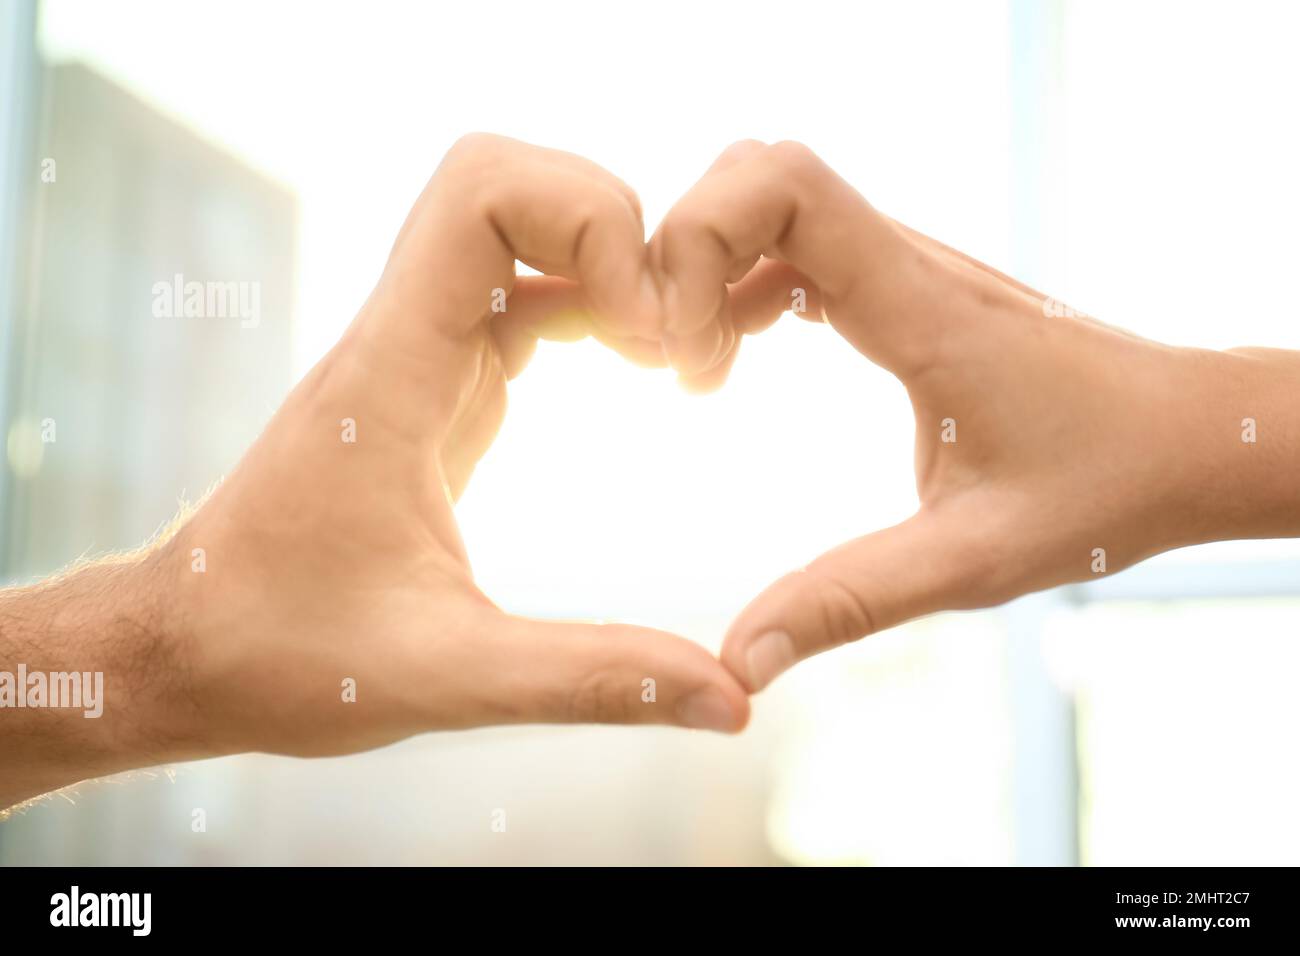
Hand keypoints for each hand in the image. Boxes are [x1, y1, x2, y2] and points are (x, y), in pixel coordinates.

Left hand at [155, 134, 748, 760]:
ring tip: (669, 357)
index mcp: (392, 378)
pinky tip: (634, 368)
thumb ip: (591, 682)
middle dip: (611, 227)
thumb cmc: (280, 658)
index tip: (649, 337)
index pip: (480, 199)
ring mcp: (413, 357)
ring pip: (515, 234)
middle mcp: (399, 342)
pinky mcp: (428, 387)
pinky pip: (518, 298)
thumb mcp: (446, 680)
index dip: (588, 223)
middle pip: (507, 185)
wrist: (184, 651)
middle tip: (670, 338)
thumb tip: (731, 702)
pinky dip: (588, 305)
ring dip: (605, 265)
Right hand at [651, 140, 1299, 691]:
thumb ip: (849, 602)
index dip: (702, 239)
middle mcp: (912, 266)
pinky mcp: (906, 286)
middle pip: (758, 174)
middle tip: (681, 363)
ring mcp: (908, 267)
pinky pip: (798, 243)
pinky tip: (735, 357)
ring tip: (699, 370)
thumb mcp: (972, 561)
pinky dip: (742, 281)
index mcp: (924, 310)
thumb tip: (737, 662)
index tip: (687, 354)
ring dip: (710, 266)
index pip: (787, 189)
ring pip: (773, 200)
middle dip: (688, 251)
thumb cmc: (1106, 488)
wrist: (1193, 437)